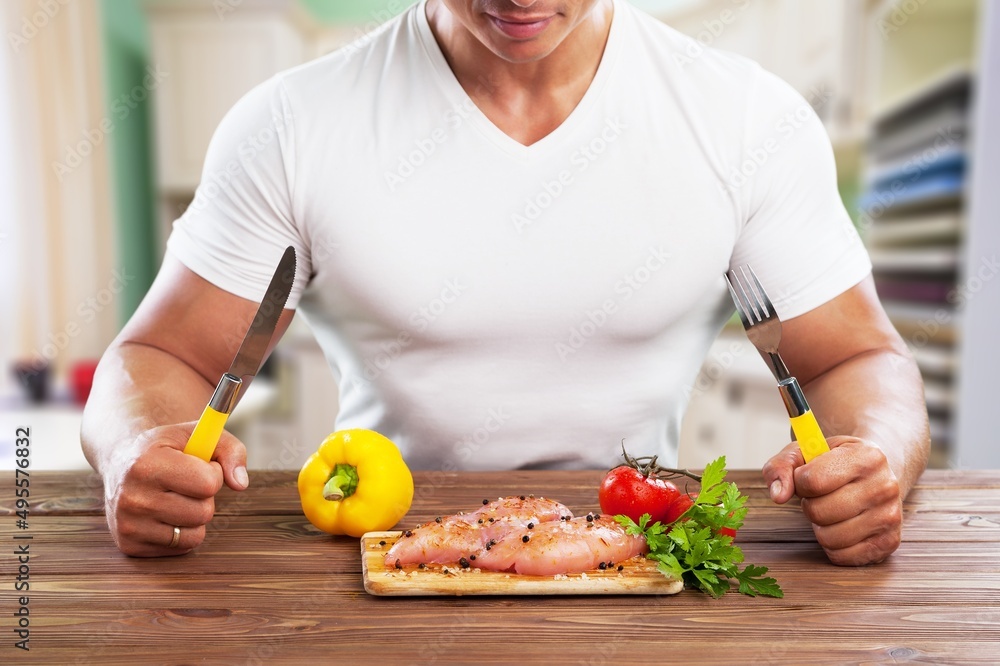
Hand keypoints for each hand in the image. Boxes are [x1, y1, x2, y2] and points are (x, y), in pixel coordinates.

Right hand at [102, 423, 248, 556]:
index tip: (200, 464)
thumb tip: (240, 483)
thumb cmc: (168, 448)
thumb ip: (230, 450)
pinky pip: (181, 548)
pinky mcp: (130, 545)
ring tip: (176, 497)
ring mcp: (128, 524)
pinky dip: (182, 532)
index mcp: (146, 463)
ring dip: (195, 516)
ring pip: (194, 534)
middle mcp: (132, 496)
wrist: (123, 462)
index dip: (213, 472)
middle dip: (204, 497)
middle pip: (203, 512)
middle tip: (186, 483)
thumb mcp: (199, 435)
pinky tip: (166, 513)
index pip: (207, 483)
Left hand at [762, 436, 901, 565]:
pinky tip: (841, 527)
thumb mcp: (805, 452)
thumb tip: (778, 495)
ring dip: (820, 526)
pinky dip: (832, 546)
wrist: (876, 474)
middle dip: (810, 505)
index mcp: (866, 456)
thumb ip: (781, 466)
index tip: (807, 477)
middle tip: (821, 496)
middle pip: (818, 512)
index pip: (812, 480)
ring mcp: (890, 517)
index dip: (800, 482)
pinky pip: (841, 556)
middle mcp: (885, 486)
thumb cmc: (834, 463)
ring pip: (829, 537)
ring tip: (832, 510)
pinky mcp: (888, 543)